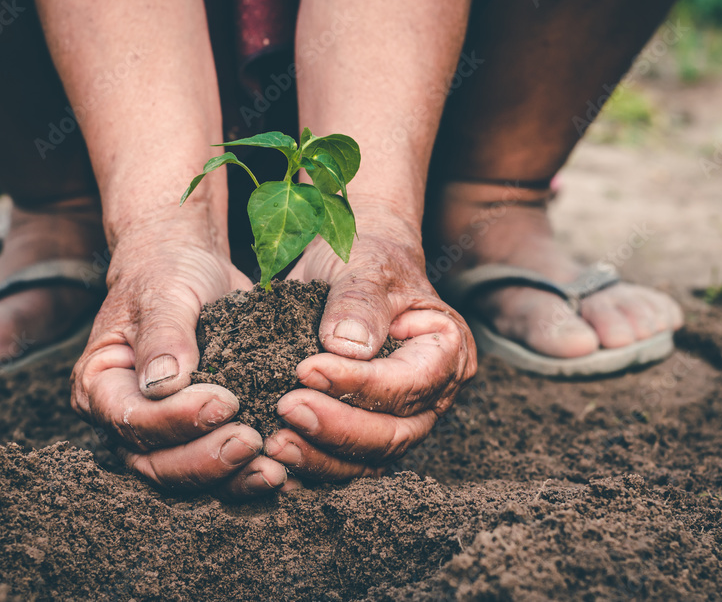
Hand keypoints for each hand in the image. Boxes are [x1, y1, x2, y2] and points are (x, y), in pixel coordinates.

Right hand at [71, 236, 289, 498]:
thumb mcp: (165, 293)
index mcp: (102, 385)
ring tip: (273, 467)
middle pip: (156, 463)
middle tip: (251, 440)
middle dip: (206, 458)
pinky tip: (282, 468)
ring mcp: (163, 434)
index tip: (225, 401)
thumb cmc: (170, 275)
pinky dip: (247, 474)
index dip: (177, 420)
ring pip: (188, 476)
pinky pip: (218, 469)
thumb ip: (163, 335)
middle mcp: (126, 419)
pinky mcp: (200, 436)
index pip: (132, 420)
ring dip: (230, 477)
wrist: (193, 272)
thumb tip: (163, 385)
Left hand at [266, 215, 476, 479]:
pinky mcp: (367, 431)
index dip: (359, 385)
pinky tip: (275, 458)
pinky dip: (311, 465)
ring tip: (276, 441)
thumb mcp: (364, 263)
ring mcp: (402, 418)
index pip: (407, 384)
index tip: (305, 369)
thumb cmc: (365, 255)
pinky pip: (345, 463)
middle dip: (338, 428)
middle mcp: (432, 394)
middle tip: (286, 408)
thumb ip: (359, 300)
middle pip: (394, 433)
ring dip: (321, 457)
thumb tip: (346, 347)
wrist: (349, 262)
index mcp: (446, 351)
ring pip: (370, 459)